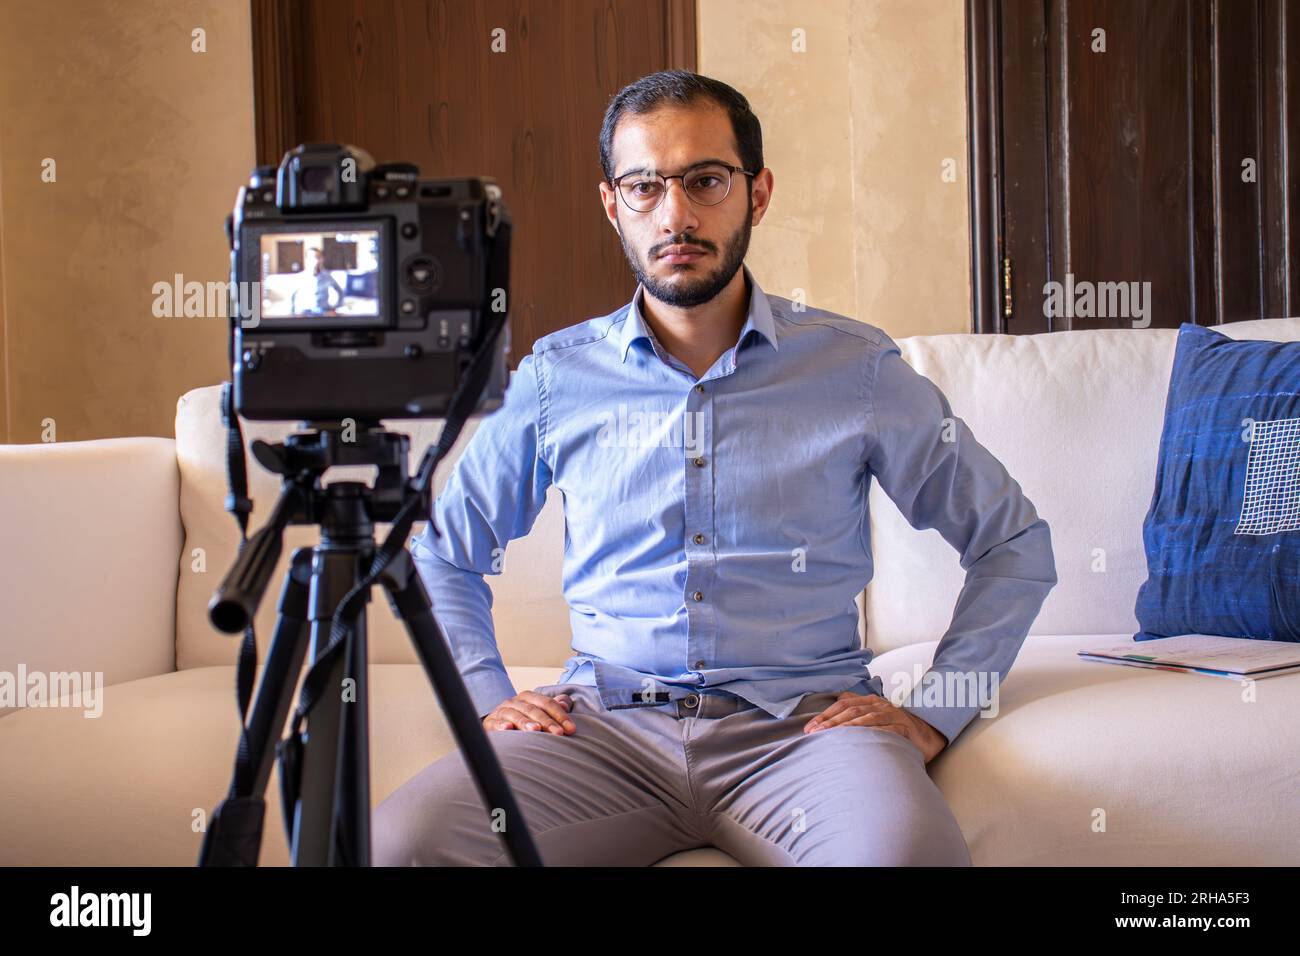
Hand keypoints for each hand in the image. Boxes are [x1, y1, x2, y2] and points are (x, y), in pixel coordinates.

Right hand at [483, 690, 576, 734]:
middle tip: (558, 733)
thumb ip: (554, 707)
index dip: (560, 715)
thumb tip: (565, 704)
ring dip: (526, 722)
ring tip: (536, 730)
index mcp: (529, 697)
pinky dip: (501, 725)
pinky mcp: (490, 722)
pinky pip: (496, 723)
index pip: (547, 703)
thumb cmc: (523, 720)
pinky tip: (508, 729)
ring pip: (515, 715)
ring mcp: (502, 711)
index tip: (571, 729)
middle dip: (547, 722)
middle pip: (533, 709)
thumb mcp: (539, 712)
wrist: (496, 724)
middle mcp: (515, 701)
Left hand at [802, 692, 947, 762]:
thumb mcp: (874, 717)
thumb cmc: (896, 728)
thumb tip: (833, 712)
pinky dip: (871, 735)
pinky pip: (885, 731)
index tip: (810, 728)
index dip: (825, 715)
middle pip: (851, 710)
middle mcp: (880, 705)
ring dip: (847, 728)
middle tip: (815, 734)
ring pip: (866, 718)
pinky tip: (859, 742)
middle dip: (831, 722)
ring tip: (831, 737)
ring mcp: (893, 715)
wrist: (928, 734)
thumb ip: (856, 711)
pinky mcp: (904, 729)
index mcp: (871, 701)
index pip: (843, 704)